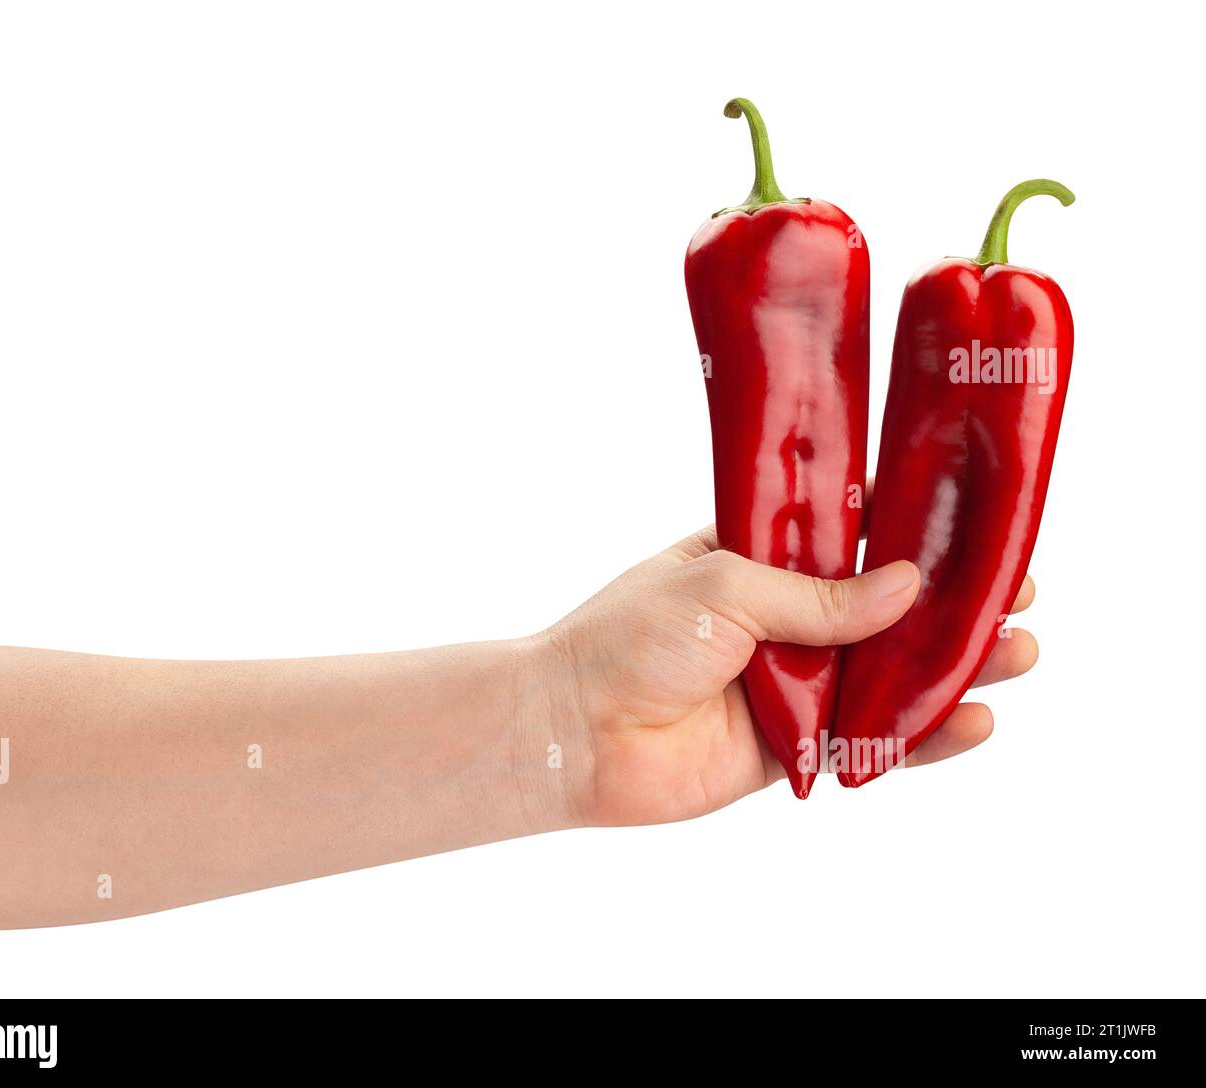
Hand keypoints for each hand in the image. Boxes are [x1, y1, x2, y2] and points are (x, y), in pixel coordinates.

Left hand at [541, 525, 1037, 826]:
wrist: (574, 729)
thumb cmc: (630, 636)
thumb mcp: (725, 584)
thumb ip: (819, 595)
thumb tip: (906, 585)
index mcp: (763, 559)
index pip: (854, 541)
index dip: (916, 537)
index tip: (978, 528)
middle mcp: (785, 619)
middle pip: (888, 611)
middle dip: (953, 605)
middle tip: (1019, 596)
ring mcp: (793, 684)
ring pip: (889, 676)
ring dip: (952, 667)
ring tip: (1017, 654)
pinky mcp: (794, 746)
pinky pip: (868, 740)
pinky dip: (919, 736)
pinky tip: (970, 722)